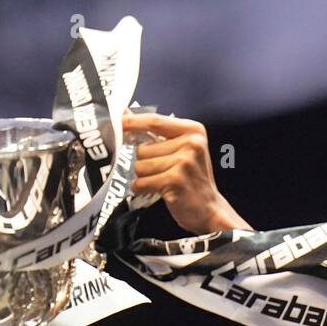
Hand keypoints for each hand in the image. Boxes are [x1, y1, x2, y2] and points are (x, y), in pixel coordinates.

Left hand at [123, 111, 251, 234]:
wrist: (209, 210)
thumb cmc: (192, 179)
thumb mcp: (183, 150)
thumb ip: (158, 133)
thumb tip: (126, 115)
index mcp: (193, 131)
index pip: (154, 121)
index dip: (133, 122)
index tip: (117, 121)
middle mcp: (191, 144)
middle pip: (143, 148)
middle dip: (144, 162)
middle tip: (163, 172)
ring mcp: (184, 162)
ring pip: (140, 166)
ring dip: (144, 177)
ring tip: (162, 182)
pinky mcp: (175, 180)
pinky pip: (141, 182)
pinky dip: (142, 189)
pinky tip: (156, 191)